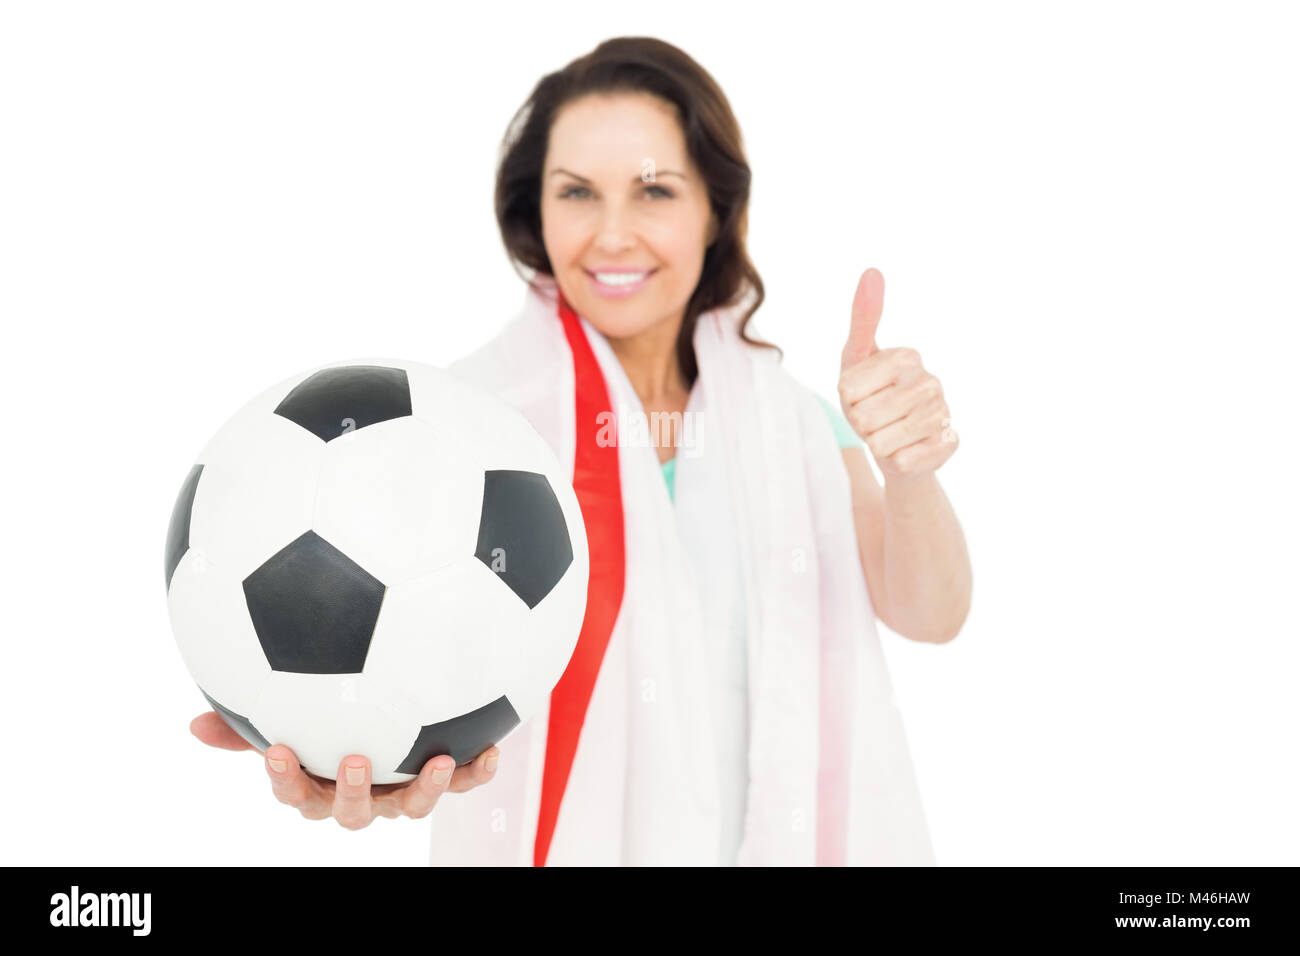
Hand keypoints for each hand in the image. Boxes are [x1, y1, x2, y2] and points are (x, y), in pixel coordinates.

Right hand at [190, 710, 499, 829]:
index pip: (295, 795)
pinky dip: (477, 770)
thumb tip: (194, 725)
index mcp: (323, 786)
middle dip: (351, 792)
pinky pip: (464, 783)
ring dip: (426, 789)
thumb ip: (249, 726)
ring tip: (437, 761)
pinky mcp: (445, 777)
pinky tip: (491, 749)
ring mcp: (404, 791)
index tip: (276, 750)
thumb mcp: (290, 717)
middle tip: (353, 760)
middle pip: (352, 813)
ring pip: (412, 808)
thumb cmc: (331, 719)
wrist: (399, 715)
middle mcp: (364, 796)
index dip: (284, 779)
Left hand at [837, 267, 957, 483]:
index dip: (846, 399)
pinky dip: (896, 461)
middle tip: (875, 419)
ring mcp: (944, 414)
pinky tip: (907, 451)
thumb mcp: (856, 358)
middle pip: (865, 417)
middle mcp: (931, 381)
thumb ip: (864, 318)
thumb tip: (872, 270)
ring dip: (877, 444)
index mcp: (907, 356)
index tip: (860, 394)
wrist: (896, 445)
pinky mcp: (950, 444)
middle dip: (861, 424)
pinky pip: (903, 461)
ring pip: (882, 442)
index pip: (848, 387)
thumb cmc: (870, 397)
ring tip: (889, 434)